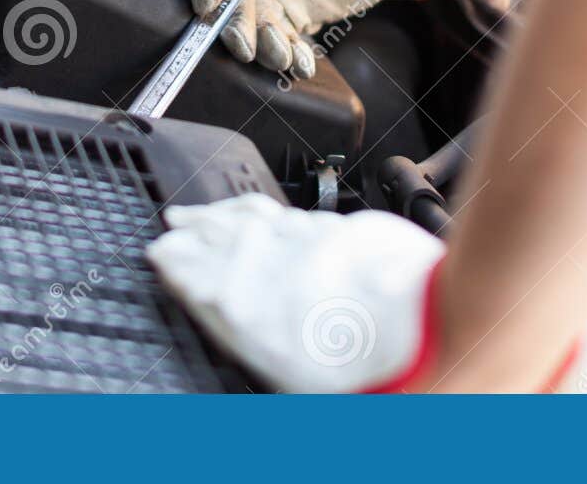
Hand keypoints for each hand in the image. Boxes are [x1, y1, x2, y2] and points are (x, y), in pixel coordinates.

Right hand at [146, 193, 445, 392]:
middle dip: (187, 236)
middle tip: (168, 232)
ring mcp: (295, 242)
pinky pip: (275, 211)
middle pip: (214, 242)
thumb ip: (250, 342)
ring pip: (243, 220)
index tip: (160, 259)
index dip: (175, 267)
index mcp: (247, 311)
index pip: (196, 279)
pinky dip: (252, 208)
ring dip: (214, 215)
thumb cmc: (364, 366)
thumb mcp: (289, 378)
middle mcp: (266, 268)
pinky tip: (247, 209)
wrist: (427, 322)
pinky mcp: (327, 228)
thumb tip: (228, 322)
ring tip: (192, 214)